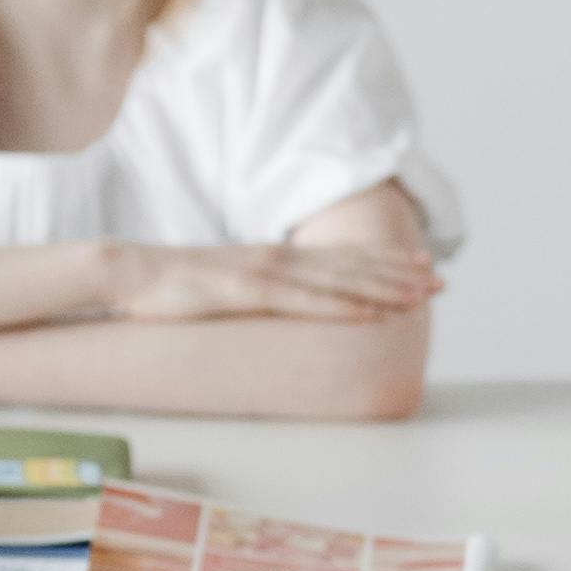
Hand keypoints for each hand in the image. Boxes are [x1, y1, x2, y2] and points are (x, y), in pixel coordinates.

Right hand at [107, 233, 444, 323]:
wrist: (129, 274)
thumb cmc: (172, 287)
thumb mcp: (225, 287)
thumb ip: (256, 291)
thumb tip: (278, 305)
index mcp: (274, 257)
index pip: (341, 258)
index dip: (384, 260)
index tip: (421, 263)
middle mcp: (278, 258)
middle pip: (351, 265)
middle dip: (400, 273)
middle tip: (442, 280)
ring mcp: (265, 272)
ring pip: (339, 281)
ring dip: (385, 288)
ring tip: (422, 295)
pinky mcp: (248, 290)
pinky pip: (305, 301)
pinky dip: (343, 306)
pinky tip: (372, 312)